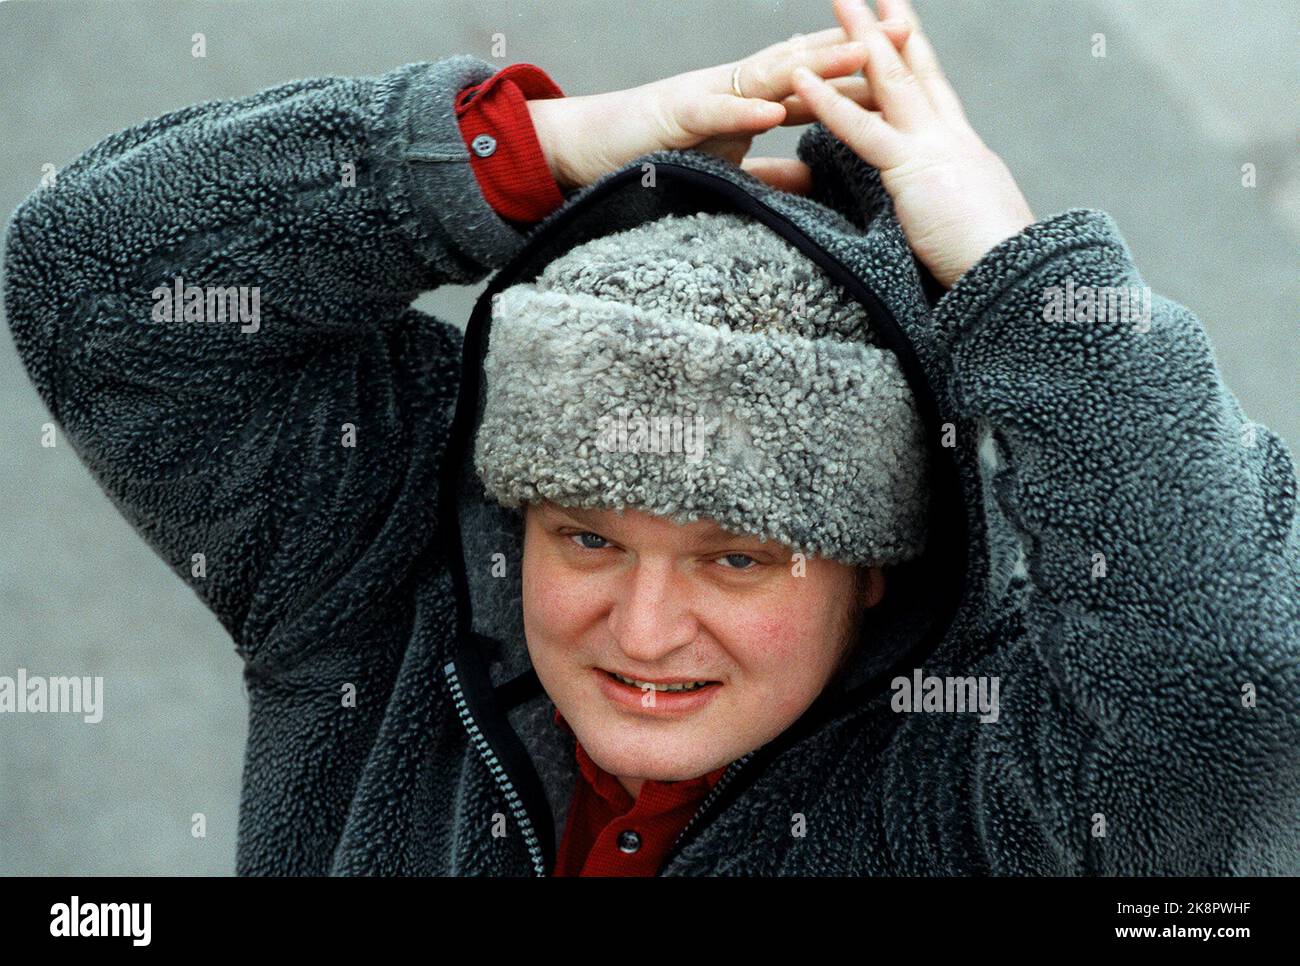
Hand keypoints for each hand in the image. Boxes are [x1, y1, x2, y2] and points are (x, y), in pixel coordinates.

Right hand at [527, 22, 912, 195]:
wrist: (593, 148)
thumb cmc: (660, 154)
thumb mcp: (729, 167)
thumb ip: (771, 172)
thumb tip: (813, 184)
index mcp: (755, 101)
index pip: (819, 80)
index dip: (863, 70)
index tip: (912, 62)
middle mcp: (738, 88)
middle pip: (806, 62)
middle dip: (855, 46)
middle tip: (906, 32)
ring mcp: (708, 95)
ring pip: (770, 76)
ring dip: (815, 64)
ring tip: (859, 55)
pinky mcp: (676, 115)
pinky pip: (716, 112)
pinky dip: (746, 112)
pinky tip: (776, 108)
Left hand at [789, 0, 1035, 288]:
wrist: (1019, 279)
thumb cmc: (992, 267)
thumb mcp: (963, 225)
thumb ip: (943, 206)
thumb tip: (932, 211)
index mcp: (962, 151)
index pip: (932, 91)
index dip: (915, 55)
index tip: (898, 26)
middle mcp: (950, 138)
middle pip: (913, 70)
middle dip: (888, 28)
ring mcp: (934, 148)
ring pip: (890, 81)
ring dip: (858, 40)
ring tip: (839, 0)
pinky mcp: (913, 171)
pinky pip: (862, 131)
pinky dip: (828, 102)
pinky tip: (799, 78)